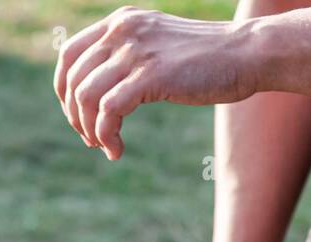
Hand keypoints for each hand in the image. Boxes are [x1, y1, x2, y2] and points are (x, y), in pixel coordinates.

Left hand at [54, 6, 255, 159]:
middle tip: (91, 138)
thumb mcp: (156, 46)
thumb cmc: (206, 58)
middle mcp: (123, 30)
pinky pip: (108, 112)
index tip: (76, 115)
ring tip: (105, 145)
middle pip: (72, 80)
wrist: (247, 53)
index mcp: (121, 21)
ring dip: (89, 130)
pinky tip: (117, 150)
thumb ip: (126, 57)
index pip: (68, 54)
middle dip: (74, 117)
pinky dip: (106, 137)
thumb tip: (92, 91)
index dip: (63, 90)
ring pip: (85, 97)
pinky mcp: (151, 75)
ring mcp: (136, 51)